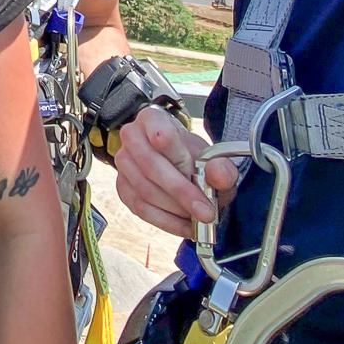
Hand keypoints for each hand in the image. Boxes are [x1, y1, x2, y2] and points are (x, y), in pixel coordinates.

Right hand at [112, 105, 238, 235]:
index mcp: (152, 119)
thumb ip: (221, 166)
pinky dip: (166, 221)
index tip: (202, 184)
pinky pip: (141, 208)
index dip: (182, 162)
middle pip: (151, 167)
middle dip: (181, 194)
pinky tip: (185, 225)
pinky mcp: (122, 187)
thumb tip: (216, 173)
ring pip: (145, 191)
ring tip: (198, 218)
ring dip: (175, 210)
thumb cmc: (196, 160)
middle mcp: (132, 137)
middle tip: (206, 213)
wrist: (183, 168)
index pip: (162, 136)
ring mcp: (123, 163)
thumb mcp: (216, 160)